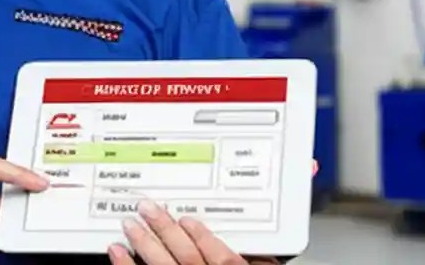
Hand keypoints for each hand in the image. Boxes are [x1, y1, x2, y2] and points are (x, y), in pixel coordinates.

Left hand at [107, 159, 314, 264]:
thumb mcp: (270, 259)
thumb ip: (282, 220)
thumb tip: (306, 168)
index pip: (225, 261)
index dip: (206, 241)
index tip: (189, 221)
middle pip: (189, 260)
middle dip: (166, 233)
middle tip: (147, 209)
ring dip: (145, 246)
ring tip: (130, 224)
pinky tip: (117, 251)